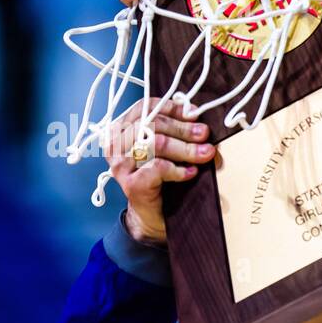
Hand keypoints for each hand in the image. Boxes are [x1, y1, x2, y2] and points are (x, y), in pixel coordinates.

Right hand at [106, 98, 212, 245]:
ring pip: (156, 144)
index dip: (172, 108)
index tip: (194, 114)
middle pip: (152, 124)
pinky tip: (191, 172)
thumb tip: (196, 114)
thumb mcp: (166, 149)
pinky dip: (178, 169)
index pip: (146, 107)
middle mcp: (116, 143)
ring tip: (205, 153)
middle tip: (205, 134)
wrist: (151, 215)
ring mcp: (120, 164)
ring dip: (186, 148)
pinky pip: (158, 168)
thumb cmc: (160, 178)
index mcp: (122, 128)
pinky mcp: (130, 183)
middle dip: (184, 129)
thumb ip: (174, 130)